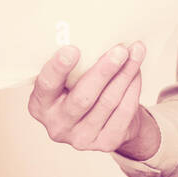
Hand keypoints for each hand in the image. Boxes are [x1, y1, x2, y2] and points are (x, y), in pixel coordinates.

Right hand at [27, 42, 153, 154]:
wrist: (104, 123)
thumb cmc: (80, 90)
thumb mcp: (66, 81)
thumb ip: (71, 67)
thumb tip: (92, 33)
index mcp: (41, 105)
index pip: (47, 85)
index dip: (58, 68)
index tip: (73, 49)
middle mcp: (57, 126)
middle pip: (83, 96)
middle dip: (104, 71)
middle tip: (120, 50)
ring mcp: (81, 139)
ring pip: (108, 102)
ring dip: (125, 74)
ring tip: (135, 52)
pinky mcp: (105, 143)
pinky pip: (124, 112)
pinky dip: (133, 89)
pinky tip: (136, 72)